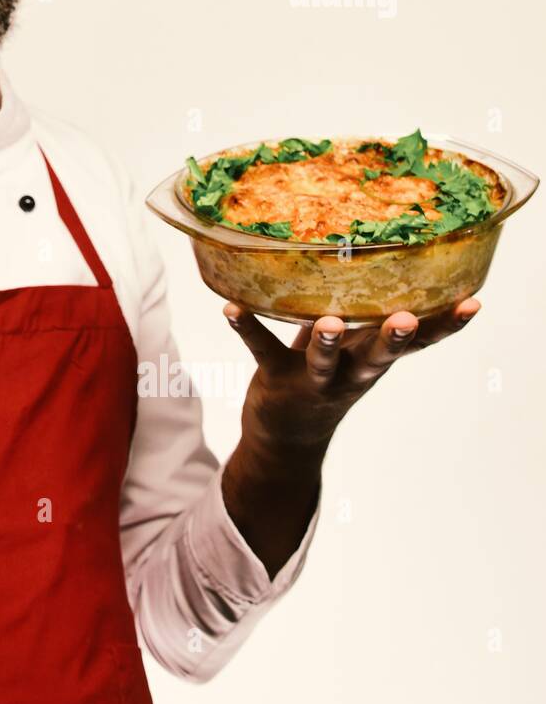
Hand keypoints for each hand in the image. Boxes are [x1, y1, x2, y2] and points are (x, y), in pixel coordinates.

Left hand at [218, 297, 480, 577]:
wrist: (284, 442)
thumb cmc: (321, 378)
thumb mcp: (348, 351)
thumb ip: (359, 314)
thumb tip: (366, 261)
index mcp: (372, 359)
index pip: (418, 343)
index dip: (445, 325)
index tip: (473, 303)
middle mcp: (350, 372)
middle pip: (380, 355)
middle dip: (394, 338)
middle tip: (407, 319)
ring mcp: (314, 379)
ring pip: (325, 361)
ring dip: (327, 344)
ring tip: (330, 324)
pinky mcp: (276, 379)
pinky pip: (262, 350)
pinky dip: (246, 328)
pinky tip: (231, 308)